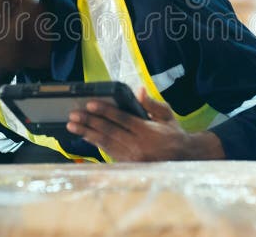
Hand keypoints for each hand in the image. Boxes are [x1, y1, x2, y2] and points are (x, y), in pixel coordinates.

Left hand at [66, 88, 224, 161]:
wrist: (183, 158)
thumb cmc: (173, 133)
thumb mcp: (167, 115)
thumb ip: (152, 104)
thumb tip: (139, 90)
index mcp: (147, 131)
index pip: (122, 119)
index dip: (105, 111)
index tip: (89, 104)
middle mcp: (138, 145)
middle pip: (109, 132)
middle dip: (89, 122)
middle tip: (73, 115)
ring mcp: (132, 157)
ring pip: (105, 144)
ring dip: (87, 133)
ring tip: (72, 126)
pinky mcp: (128, 164)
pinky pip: (109, 152)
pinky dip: (96, 144)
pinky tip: (85, 136)